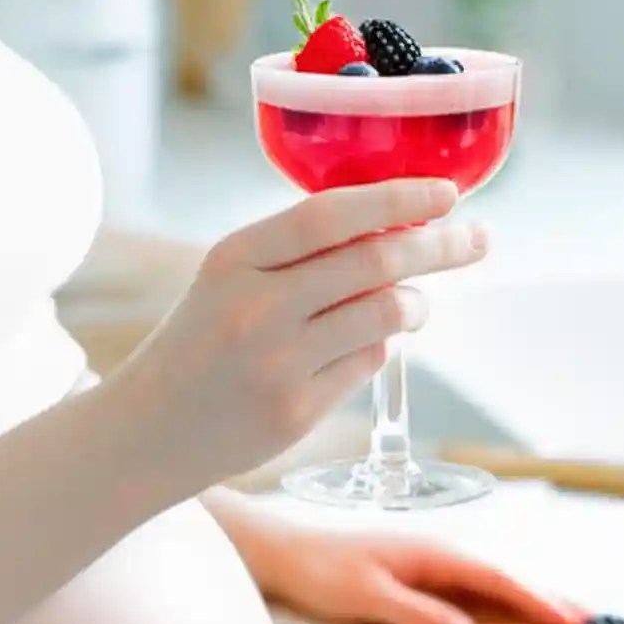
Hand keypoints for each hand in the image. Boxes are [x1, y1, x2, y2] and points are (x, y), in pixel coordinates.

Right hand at [105, 179, 487, 485]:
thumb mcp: (229, 279)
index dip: (397, 199)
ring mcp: (277, 362)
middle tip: (476, 239)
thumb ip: (298, 252)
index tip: (447, 193)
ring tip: (416, 304)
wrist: (146, 430)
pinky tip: (366, 345)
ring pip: (385, 314)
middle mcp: (256, 305)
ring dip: (416, 304)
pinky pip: (369, 362)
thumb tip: (398, 225)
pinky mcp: (295, 411)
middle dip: (439, 246)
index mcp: (235, 257)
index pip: (331, 214)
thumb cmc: (199, 342)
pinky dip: (382, 346)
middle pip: (374, 262)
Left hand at [257, 529, 587, 623]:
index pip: (495, 577)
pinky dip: (502, 602)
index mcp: (431, 552)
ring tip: (567, 614)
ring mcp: (432, 566)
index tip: (569, 617)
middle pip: (504, 578)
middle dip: (548, 597)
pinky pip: (473, 592)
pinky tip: (515, 612)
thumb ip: (416, 612)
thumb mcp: (367, 594)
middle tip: (590, 618)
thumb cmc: (322, 567)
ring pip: (493, 584)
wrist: (288, 552)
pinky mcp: (422, 579)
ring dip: (530, 599)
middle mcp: (438, 555)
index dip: (535, 598)